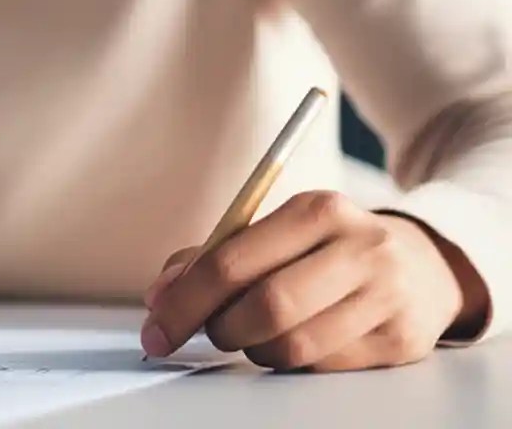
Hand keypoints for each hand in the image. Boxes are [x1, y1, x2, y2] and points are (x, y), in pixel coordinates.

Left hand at [142, 190, 487, 371]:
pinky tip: (295, 341)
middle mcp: (359, 247)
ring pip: (292, 347)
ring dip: (255, 349)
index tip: (156, 326)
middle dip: (219, 329)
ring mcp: (385, 295)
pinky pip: (321, 368)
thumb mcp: (275, 232)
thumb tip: (161, 295)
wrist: (421, 265)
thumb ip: (212, 256)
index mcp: (317, 209)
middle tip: (208, 333)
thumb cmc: (326, 249)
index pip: (231, 262)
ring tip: (255, 333)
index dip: (184, 301)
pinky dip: (291, 363)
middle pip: (264, 308)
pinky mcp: (400, 340)